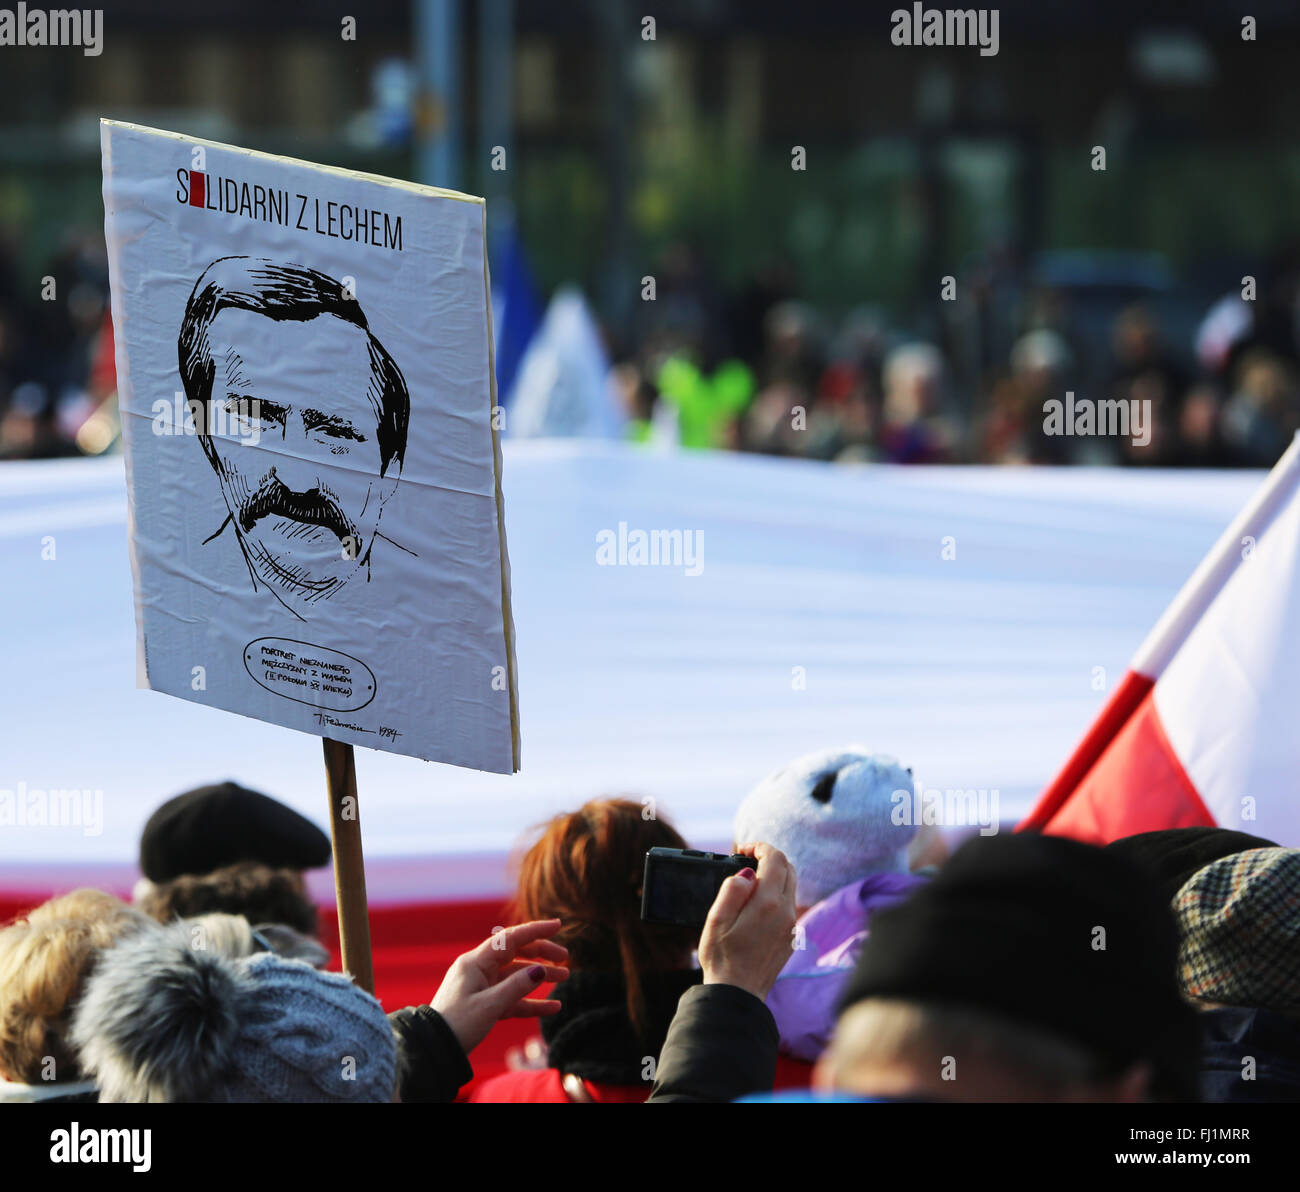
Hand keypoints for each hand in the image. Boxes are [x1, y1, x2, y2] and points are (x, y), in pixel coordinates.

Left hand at [430, 919, 569, 1054]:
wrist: (434, 1049)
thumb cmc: (457, 1024)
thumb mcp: (489, 1005)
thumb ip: (516, 987)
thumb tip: (540, 971)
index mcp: (476, 962)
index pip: (510, 938)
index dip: (535, 930)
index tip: (558, 926)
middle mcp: (479, 970)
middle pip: (516, 954)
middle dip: (541, 954)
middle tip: (565, 958)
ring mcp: (482, 987)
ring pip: (517, 976)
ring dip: (540, 977)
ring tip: (565, 977)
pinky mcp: (485, 1004)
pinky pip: (513, 998)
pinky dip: (531, 1002)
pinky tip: (553, 1007)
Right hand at [699, 842, 796, 1000]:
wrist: (738, 994)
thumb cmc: (722, 957)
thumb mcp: (716, 919)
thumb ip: (733, 889)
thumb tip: (748, 872)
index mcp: (768, 903)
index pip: (775, 858)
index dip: (760, 846)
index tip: (742, 848)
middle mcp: (787, 912)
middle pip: (789, 868)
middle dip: (769, 857)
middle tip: (746, 859)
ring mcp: (792, 926)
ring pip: (792, 885)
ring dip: (775, 874)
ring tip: (750, 879)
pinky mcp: (791, 937)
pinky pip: (790, 904)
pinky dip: (777, 892)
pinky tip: (757, 902)